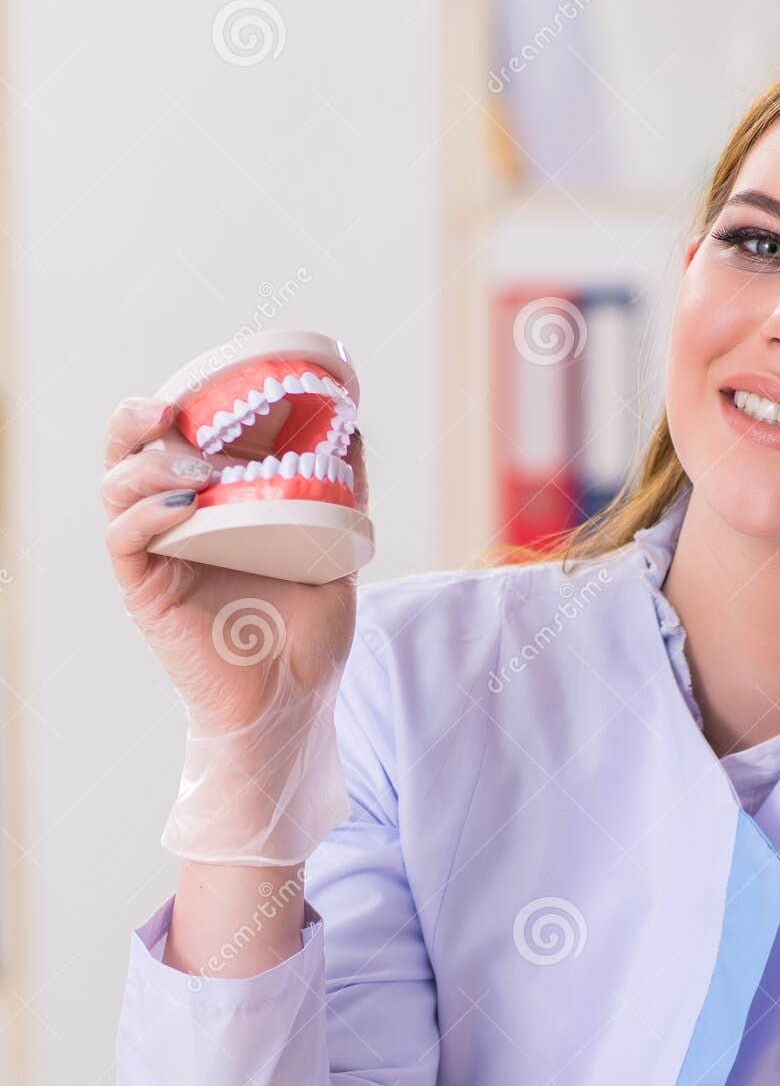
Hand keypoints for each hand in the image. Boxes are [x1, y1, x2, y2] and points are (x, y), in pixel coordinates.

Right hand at [101, 395, 366, 863]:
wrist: (294, 703)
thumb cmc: (307, 633)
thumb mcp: (334, 551)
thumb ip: (340, 494)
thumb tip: (353, 430)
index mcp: (213, 504)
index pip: (183, 437)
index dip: (188, 403)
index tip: (219, 382)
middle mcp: (175, 520)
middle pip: (132, 450)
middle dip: (143, 418)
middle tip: (174, 408)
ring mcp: (157, 552)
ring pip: (119, 486)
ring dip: (149, 464)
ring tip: (195, 467)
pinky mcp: (144, 589)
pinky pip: (126, 538)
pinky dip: (146, 513)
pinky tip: (181, 506)